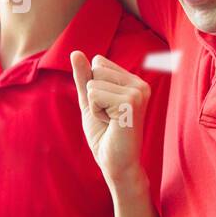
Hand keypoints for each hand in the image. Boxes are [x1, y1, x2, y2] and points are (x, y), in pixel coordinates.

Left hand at [69, 51, 148, 189]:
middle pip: (96, 68)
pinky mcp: (132, 102)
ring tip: (111, 121)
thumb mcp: (90, 102)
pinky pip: (95, 94)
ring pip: (94, 82)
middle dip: (93, 95)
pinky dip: (96, 112)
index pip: (98, 62)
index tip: (106, 108)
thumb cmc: (104, 135)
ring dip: (95, 105)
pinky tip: (112, 124)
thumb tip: (75, 52)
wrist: (116, 164)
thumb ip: (84, 78)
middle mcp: (140, 83)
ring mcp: (138, 92)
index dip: (93, 87)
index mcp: (133, 81)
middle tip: (108, 117)